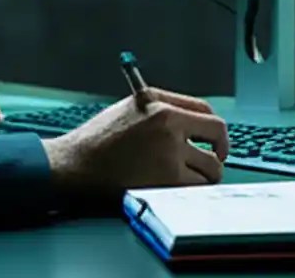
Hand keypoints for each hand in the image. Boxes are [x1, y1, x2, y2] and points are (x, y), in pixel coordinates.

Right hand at [41, 88, 228, 195]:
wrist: (76, 165)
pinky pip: (196, 187)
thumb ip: (162, 109)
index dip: (213, 128)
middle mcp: (168, 123)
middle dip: (219, 151)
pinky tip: (177, 189)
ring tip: (188, 179)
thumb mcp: (129, 108)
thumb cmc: (99, 139)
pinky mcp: (168, 178)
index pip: (206, 111)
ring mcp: (170, 152)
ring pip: (211, 167)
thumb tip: (194, 122)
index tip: (212, 140)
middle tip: (212, 162)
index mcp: (159, 103)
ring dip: (204, 175)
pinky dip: (192, 190)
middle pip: (217, 134)